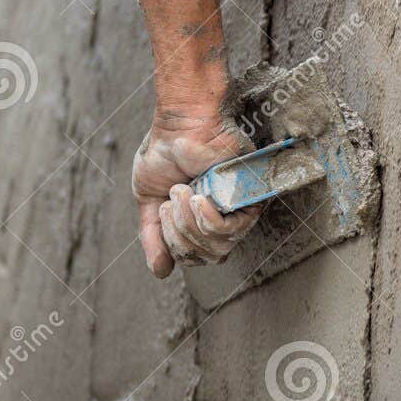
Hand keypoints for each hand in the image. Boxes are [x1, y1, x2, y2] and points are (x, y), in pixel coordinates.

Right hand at [133, 111, 260, 276]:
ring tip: (182, 192)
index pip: (194, 259)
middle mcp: (222, 220)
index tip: (163, 213)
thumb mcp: (149, 199)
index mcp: (199, 222)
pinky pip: (230, 232)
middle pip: (204, 258)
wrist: (180, 128)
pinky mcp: (250, 201)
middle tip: (173, 199)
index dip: (175, 246)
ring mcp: (237, 212)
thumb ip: (153, 236)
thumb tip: (161, 272)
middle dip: (178, 233)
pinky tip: (199, 197)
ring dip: (188, 222)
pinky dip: (207, 218)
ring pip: (216, 248)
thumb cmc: (165, 154)